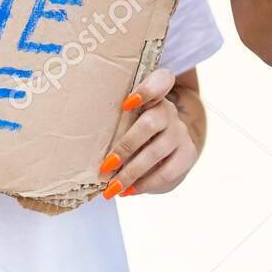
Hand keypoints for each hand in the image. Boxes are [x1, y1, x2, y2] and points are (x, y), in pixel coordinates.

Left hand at [100, 69, 195, 197]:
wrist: (169, 151)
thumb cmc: (136, 135)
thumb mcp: (128, 123)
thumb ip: (116, 124)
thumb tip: (84, 148)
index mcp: (152, 97)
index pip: (161, 80)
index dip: (147, 89)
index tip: (126, 103)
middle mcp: (168, 111)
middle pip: (150, 123)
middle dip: (126, 146)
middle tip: (106, 166)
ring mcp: (180, 132)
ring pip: (157, 151)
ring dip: (131, 172)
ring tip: (112, 188)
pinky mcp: (187, 153)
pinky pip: (167, 172)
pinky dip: (145, 184)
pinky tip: (130, 191)